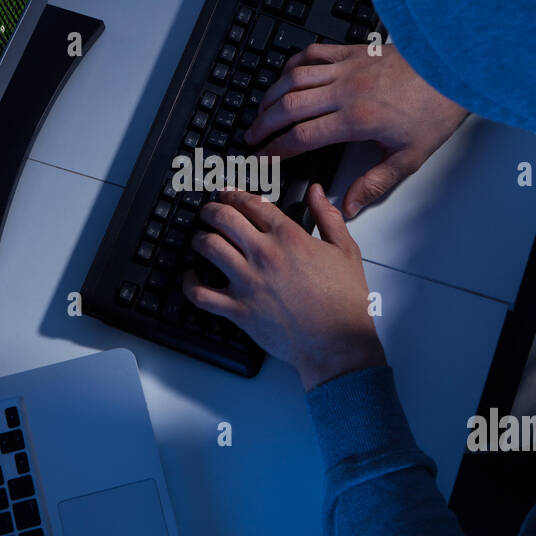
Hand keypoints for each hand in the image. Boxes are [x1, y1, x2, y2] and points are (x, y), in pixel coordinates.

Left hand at [183, 185, 384, 390]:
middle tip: (209, 211)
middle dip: (211, 209)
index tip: (228, 194)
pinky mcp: (238, 309)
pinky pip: (201, 293)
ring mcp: (247, 281)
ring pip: (208, 247)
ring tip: (200, 238)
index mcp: (289, 237)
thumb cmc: (343, 301)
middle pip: (224, 218)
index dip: (235, 194)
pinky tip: (190, 276)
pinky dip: (190, 282)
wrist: (337, 342)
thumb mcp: (345, 249)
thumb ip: (328, 216)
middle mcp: (264, 254)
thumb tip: (317, 192)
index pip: (252, 204)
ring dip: (200, 238)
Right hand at [244, 42, 467, 217]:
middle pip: (288, 106)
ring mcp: (347, 67)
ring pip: (294, 77)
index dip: (276, 149)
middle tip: (251, 137)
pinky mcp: (354, 51)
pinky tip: (286, 75)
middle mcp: (346, 90)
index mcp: (356, 119)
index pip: (302, 136)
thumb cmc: (435, 109)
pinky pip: (313, 53)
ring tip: (260, 110)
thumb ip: (375, 183)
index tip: (263, 158)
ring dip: (271, 94)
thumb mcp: (410, 157)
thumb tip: (350, 206)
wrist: (453, 68)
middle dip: (263, 123)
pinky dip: (294, 63)